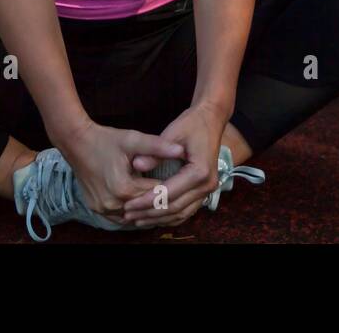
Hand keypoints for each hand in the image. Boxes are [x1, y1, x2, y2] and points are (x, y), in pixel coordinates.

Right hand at [54, 118, 184, 227]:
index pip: (155, 194)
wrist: (76, 143)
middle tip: (177, 192)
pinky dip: (132, 211)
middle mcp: (112, 203)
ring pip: (133, 215)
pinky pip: (120, 216)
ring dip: (146, 209)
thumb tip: (180, 150)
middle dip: (160, 199)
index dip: (171, 187)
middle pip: (145, 206)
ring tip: (162, 198)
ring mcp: (102, 209)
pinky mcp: (96, 209)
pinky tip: (143, 203)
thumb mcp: (133, 139)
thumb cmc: (105, 139)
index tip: (183, 181)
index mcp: (123, 188)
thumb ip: (157, 146)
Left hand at [121, 102, 228, 227]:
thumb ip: (154, 151)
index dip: (146, 201)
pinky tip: (154, 218)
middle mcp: (207, 184)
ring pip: (181, 213)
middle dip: (149, 213)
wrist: (210, 119)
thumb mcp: (171, 133)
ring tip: (137, 219)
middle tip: (128, 215)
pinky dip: (170, 217)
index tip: (127, 205)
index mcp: (199, 171)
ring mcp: (208, 189)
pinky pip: (187, 210)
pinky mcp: (205, 190)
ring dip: (158, 218)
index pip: (168, 193)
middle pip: (175, 207)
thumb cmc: (191, 124)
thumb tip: (137, 165)